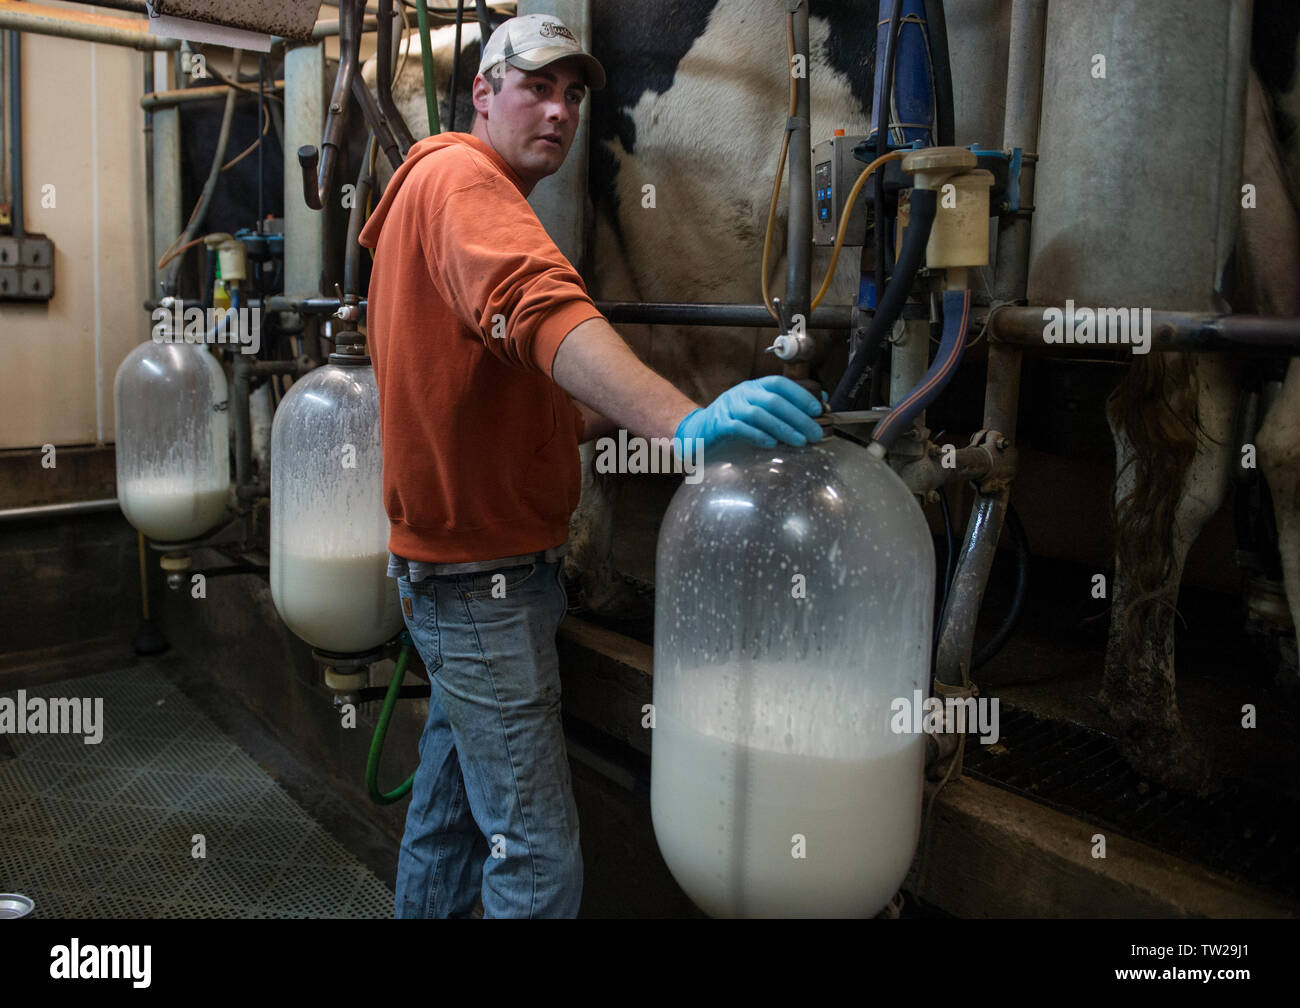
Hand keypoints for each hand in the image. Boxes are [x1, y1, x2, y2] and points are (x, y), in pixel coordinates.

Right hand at [674, 376, 825, 448]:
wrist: (700, 429)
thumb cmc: (735, 420)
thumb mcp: (758, 409)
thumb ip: (782, 409)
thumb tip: (816, 408)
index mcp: (754, 387)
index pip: (780, 384)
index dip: (800, 395)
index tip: (818, 409)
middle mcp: (742, 393)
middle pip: (773, 401)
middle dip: (798, 417)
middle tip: (815, 432)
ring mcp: (730, 408)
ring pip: (759, 414)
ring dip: (783, 428)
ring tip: (800, 441)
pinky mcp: (719, 424)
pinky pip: (740, 428)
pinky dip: (758, 435)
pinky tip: (772, 444)